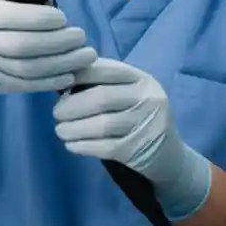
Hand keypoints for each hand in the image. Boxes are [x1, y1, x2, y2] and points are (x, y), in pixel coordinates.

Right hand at [0, 0, 97, 107]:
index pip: (14, 17)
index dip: (43, 19)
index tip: (64, 19)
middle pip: (25, 45)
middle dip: (59, 42)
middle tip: (81, 37)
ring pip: (29, 69)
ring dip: (62, 63)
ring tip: (85, 56)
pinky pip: (26, 86)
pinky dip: (50, 82)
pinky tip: (69, 75)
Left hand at [53, 59, 211, 220]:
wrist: (169, 156)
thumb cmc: (137, 117)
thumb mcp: (129, 93)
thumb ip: (103, 83)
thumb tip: (62, 76)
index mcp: (142, 79)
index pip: (105, 70)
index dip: (78, 74)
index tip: (59, 83)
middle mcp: (149, 99)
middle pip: (101, 98)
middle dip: (72, 106)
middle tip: (56, 114)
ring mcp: (147, 125)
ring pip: (102, 125)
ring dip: (74, 128)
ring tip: (60, 131)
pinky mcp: (140, 149)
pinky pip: (105, 147)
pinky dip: (83, 146)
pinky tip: (71, 145)